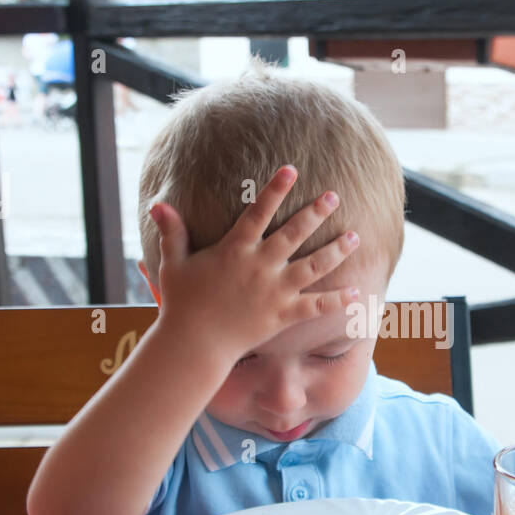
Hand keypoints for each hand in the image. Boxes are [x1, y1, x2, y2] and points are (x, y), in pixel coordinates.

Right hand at [147, 165, 359, 362]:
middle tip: (334, 196)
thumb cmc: (181, 303)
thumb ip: (172, 232)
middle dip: (315, 213)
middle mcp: (259, 266)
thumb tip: (158, 204)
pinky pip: (315, 306)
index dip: (275, 189)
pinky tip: (356, 292)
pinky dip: (336, 300)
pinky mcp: (282, 316)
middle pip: (294, 233)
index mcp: (235, 250)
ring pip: (312, 266)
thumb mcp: (173, 263)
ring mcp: (274, 291)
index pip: (259, 212)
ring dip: (335, 250)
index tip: (292, 169)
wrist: (194, 344)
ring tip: (355, 236)